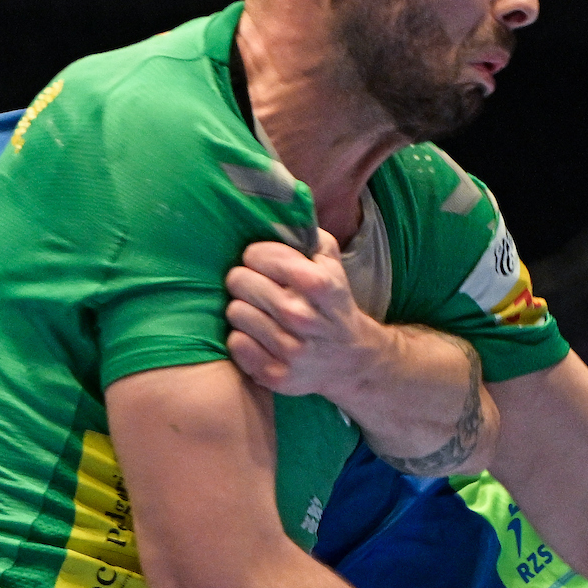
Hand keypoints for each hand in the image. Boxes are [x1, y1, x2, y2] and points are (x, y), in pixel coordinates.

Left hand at [226, 231, 388, 397]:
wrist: (352, 360)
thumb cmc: (333, 304)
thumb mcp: (332, 265)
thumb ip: (308, 236)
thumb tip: (279, 211)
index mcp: (320, 285)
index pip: (261, 256)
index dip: (255, 255)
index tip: (257, 260)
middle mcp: (304, 318)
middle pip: (241, 283)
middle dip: (242, 279)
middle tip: (251, 285)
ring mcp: (291, 351)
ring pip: (235, 313)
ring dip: (240, 308)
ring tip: (256, 311)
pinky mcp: (277, 376)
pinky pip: (236, 345)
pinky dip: (241, 337)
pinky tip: (257, 336)